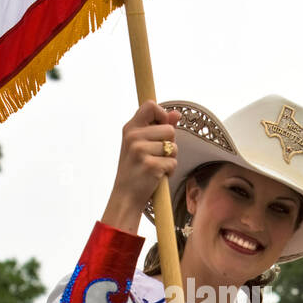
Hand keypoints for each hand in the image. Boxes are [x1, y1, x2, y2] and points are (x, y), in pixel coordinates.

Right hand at [102, 102, 180, 232]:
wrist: (125, 196)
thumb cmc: (135, 170)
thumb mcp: (141, 145)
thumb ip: (158, 128)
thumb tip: (177, 114)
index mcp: (130, 129)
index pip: (150, 106)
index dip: (162, 114)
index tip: (162, 127)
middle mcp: (133, 137)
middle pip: (169, 130)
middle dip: (169, 144)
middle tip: (156, 156)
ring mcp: (141, 151)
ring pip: (173, 147)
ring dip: (170, 159)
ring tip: (155, 166)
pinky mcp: (150, 165)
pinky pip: (173, 163)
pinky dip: (169, 171)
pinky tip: (157, 176)